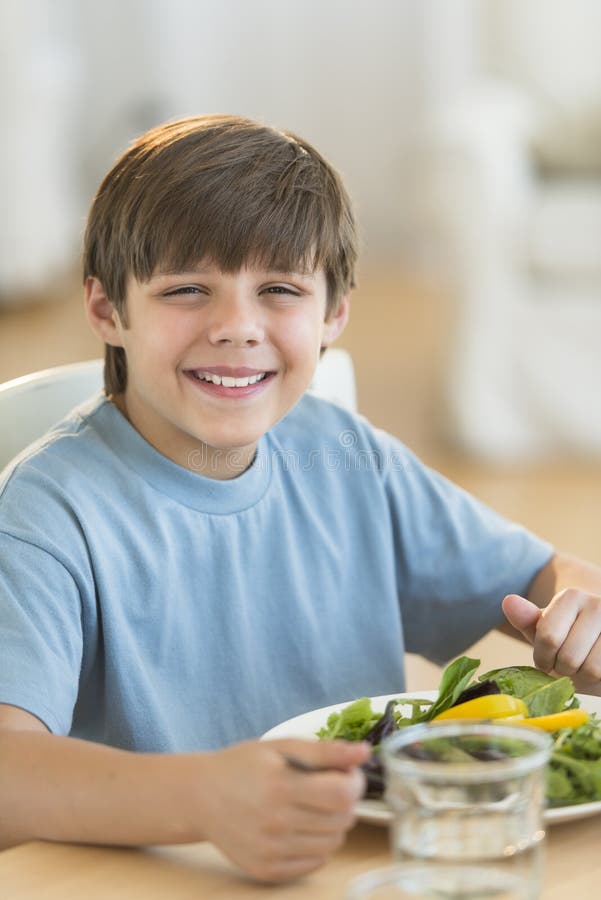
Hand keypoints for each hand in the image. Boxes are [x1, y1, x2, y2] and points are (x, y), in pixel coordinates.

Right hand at [195, 737, 368, 882]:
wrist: (200, 797)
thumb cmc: (242, 766)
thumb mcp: (281, 747)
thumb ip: (325, 751)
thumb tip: (364, 752)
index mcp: (280, 787)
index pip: (342, 795)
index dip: (354, 782)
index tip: (347, 774)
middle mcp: (275, 823)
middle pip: (342, 820)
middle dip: (345, 801)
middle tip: (327, 788)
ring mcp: (271, 851)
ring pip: (333, 844)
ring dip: (333, 824)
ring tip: (312, 807)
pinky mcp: (267, 871)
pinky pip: (315, 863)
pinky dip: (317, 845)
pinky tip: (300, 827)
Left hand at [503, 590, 600, 692]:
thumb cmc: (571, 644)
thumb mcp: (546, 633)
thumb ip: (527, 620)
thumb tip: (509, 600)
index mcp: (571, 597)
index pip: (548, 637)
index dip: (543, 658)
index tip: (546, 660)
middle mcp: (598, 604)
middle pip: (569, 656)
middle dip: (563, 670)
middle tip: (567, 665)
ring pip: (591, 668)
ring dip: (583, 677)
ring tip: (583, 667)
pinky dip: (598, 680)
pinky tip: (598, 671)